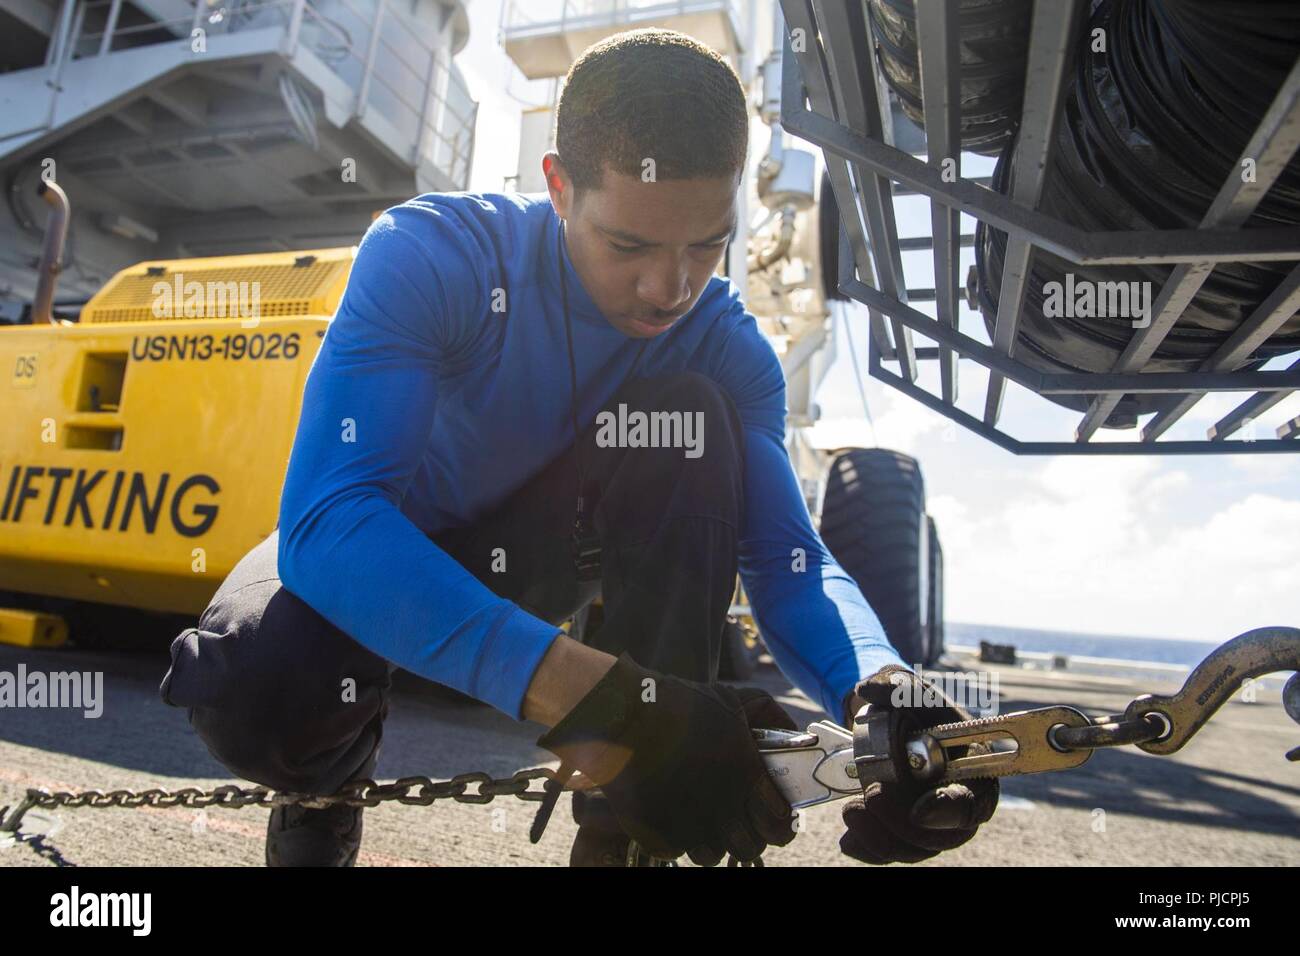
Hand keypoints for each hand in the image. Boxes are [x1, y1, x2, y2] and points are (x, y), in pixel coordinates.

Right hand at [536, 653, 796, 865]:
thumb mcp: (730, 701)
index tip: (770, 817)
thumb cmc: (678, 704)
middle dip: (746, 836)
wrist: (623, 715)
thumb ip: (767, 722)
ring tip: (700, 818)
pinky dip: (675, 838)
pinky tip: (670, 815)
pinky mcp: (657, 835)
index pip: (779, 827)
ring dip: (710, 840)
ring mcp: (689, 826)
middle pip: (749, 848)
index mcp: (747, 778)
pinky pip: (675, 851)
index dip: (779, 825)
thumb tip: (797, 737)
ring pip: (712, 856)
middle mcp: (723, 809)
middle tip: (734, 820)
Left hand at [838, 665, 998, 863]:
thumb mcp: (909, 688)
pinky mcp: (904, 834)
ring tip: (850, 810)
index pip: (972, 803)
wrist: (891, 723)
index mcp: (974, 771)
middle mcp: (957, 804)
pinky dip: (866, 848)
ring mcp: (932, 825)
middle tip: (871, 795)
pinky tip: (849, 838)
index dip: (947, 810)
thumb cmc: (913, 707)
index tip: (919, 810)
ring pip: (912, 849)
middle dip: (900, 823)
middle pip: (941, 836)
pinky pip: (889, 852)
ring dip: (878, 836)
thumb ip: (897, 685)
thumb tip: (870, 690)